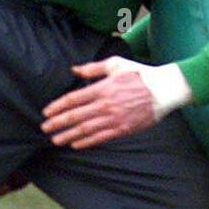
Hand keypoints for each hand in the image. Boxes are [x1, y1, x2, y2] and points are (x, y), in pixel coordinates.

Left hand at [41, 57, 157, 148]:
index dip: (58, 106)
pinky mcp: (123, 129)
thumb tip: (74, 70)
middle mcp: (106, 105)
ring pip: (86, 129)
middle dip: (58, 123)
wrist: (164, 90)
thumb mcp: (116, 64)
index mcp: (103, 88)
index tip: (46, 112)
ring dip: (68, 135)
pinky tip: (76, 144)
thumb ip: (93, 68)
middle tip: (45, 128)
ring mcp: (114, 118)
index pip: (74, 99)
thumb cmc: (140, 74)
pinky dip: (87, 142)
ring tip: (55, 140)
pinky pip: (101, 137)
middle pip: (76, 116)